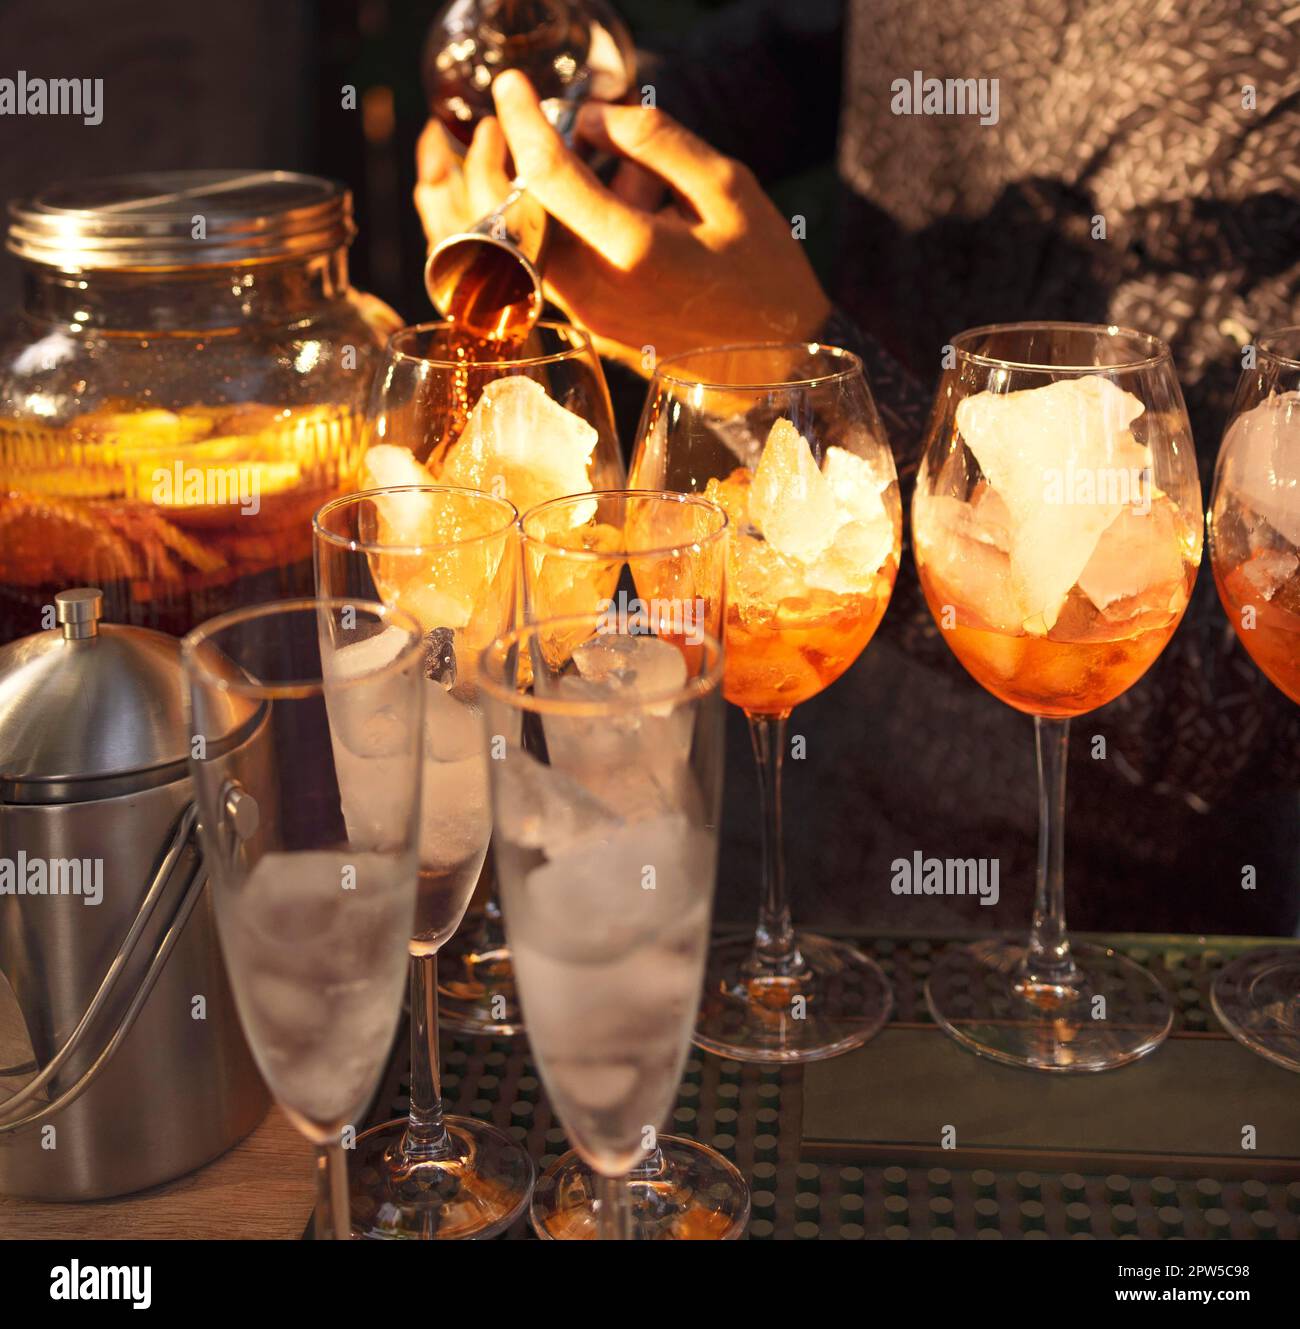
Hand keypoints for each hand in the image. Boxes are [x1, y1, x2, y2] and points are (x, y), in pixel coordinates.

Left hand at [414, 71, 830, 370]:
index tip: (512, 84)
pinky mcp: (589, 325)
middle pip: (509, 218)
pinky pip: (547, 264)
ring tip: (587, 163)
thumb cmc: (762, 272)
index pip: (548, 175)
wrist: (775, 362)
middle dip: (496, 162)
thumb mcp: (726, 186)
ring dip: (529, 195)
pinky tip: (607, 201)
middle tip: (508, 119)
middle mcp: (595, 290)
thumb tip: (587, 119)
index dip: (522, 120)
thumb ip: (654, 141)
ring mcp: (587, 314)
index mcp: (632, 250)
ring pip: (524, 243)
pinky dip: (554, 225)